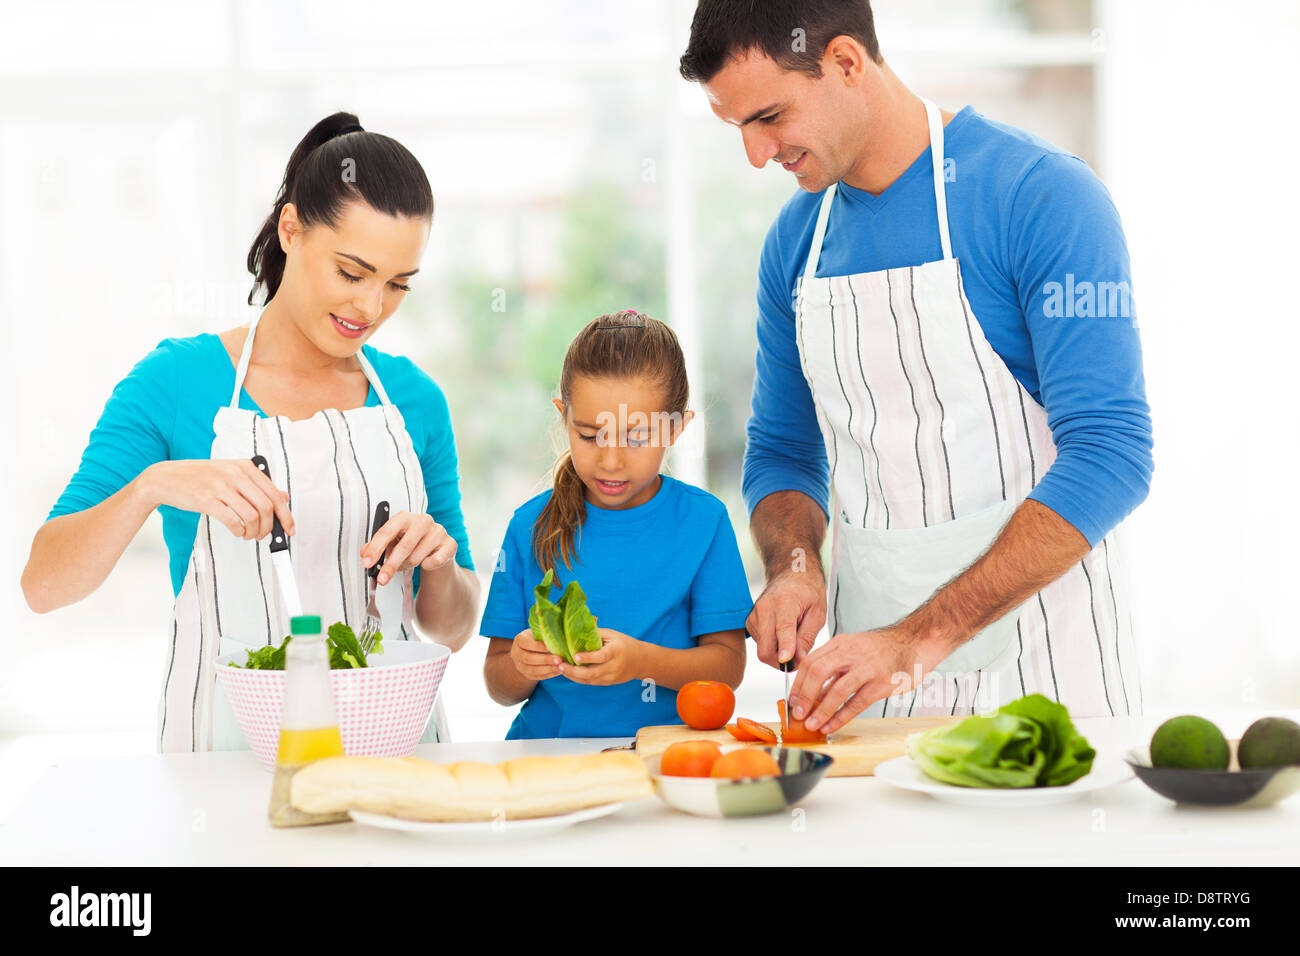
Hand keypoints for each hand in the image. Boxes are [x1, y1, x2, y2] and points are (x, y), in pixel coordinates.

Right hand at [141, 459, 293, 541]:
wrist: (166, 478)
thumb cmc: (199, 477)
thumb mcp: (230, 473)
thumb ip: (256, 484)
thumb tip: (283, 496)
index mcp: (245, 467)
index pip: (275, 494)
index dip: (286, 515)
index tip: (289, 528)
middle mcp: (235, 474)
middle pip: (267, 507)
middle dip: (270, 527)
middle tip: (264, 535)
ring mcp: (221, 486)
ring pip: (253, 516)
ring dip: (255, 532)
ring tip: (249, 535)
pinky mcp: (207, 500)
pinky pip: (233, 521)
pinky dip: (240, 532)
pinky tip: (238, 532)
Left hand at [361, 511, 455, 585]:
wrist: (436, 547)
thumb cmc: (411, 542)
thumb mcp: (392, 542)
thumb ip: (377, 547)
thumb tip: (364, 554)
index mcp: (405, 517)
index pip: (387, 531)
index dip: (375, 548)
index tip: (367, 563)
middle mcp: (423, 520)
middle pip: (404, 546)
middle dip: (391, 565)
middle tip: (382, 579)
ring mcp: (438, 531)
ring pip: (417, 557)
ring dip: (408, 565)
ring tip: (407, 563)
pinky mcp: (450, 544)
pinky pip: (434, 561)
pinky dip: (426, 566)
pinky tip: (426, 561)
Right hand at [509, 628, 562, 681]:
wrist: (528, 649)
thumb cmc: (537, 637)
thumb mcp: (538, 632)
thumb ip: (544, 633)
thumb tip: (557, 638)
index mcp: (519, 640)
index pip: (526, 643)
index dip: (538, 646)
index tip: (550, 647)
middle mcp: (516, 654)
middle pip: (529, 659)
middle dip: (545, 660)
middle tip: (559, 659)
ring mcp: (520, 666)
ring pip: (533, 670)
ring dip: (548, 669)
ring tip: (560, 667)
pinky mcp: (526, 674)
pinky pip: (537, 677)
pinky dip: (549, 675)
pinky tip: (558, 671)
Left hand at [559, 628, 643, 684]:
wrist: (640, 661)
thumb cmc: (624, 644)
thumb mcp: (612, 635)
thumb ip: (594, 634)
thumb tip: (575, 629)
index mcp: (616, 651)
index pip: (601, 656)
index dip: (588, 657)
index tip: (574, 656)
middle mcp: (614, 666)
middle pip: (593, 673)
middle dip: (574, 671)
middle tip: (560, 665)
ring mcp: (611, 677)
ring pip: (590, 680)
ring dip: (573, 676)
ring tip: (561, 669)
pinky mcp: (608, 683)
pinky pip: (591, 682)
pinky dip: (579, 679)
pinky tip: (569, 673)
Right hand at [745, 565, 826, 669]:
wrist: (791, 574)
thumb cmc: (807, 591)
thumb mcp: (817, 613)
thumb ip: (807, 638)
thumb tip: (799, 660)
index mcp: (784, 602)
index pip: (783, 629)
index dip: (785, 648)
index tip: (786, 662)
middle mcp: (764, 608)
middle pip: (765, 648)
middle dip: (780, 661)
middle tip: (797, 661)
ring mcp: (754, 615)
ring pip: (762, 649)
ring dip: (777, 653)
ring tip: (792, 639)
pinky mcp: (749, 622)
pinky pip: (760, 643)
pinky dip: (772, 646)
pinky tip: (782, 634)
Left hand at [788, 626, 941, 733]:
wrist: (916, 641)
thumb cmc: (884, 650)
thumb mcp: (854, 649)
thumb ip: (835, 665)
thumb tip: (813, 691)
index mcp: (840, 644)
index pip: (810, 662)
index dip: (798, 684)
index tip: (791, 700)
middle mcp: (851, 653)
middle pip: (818, 673)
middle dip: (804, 696)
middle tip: (797, 714)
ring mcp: (867, 667)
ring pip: (837, 690)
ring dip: (821, 710)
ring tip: (811, 724)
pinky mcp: (882, 682)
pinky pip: (857, 702)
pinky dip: (841, 716)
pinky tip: (832, 725)